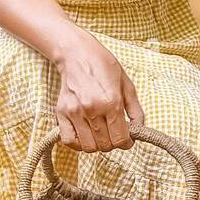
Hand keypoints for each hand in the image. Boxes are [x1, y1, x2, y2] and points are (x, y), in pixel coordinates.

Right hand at [53, 28, 144, 151]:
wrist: (77, 53)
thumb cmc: (104, 66)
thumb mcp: (127, 84)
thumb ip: (135, 110)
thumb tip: (138, 130)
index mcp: (111, 102)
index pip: (120, 139)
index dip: (127, 143)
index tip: (127, 139)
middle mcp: (92, 109)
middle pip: (105, 145)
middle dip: (113, 143)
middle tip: (114, 132)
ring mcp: (74, 112)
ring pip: (88, 147)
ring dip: (97, 144)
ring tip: (101, 133)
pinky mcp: (61, 113)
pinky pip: (69, 141)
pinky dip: (78, 144)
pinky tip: (86, 135)